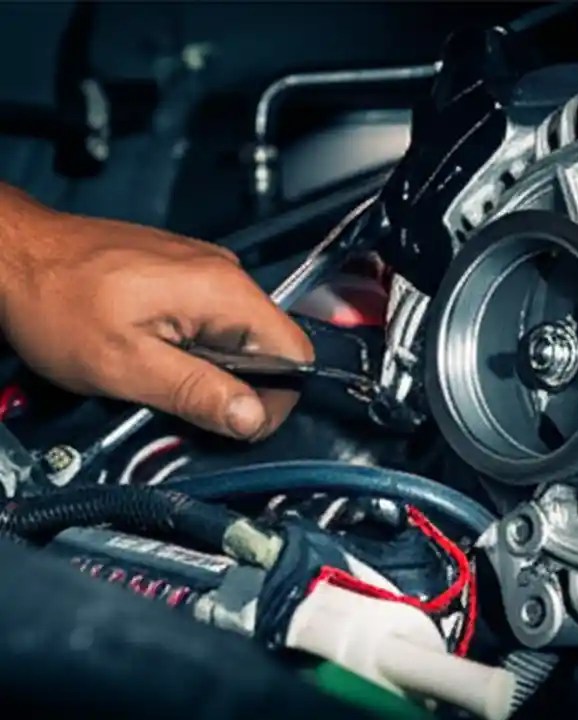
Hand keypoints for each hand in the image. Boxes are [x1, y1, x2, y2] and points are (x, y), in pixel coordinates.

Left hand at [0, 187, 312, 440]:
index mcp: (223, 292)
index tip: (235, 424)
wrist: (10, 252)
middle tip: (181, 402)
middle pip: (269, 347)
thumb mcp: (124, 365)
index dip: (274, 398)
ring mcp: (204, 269)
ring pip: (239, 337)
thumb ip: (196, 392)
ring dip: (210, 367)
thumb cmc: (54, 301)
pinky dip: (192, 346)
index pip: (295, 354)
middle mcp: (224, 273)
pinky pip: (212, 320)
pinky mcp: (184, 273)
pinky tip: (150, 350)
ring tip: (157, 373)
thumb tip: (253, 419)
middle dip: (236, 385)